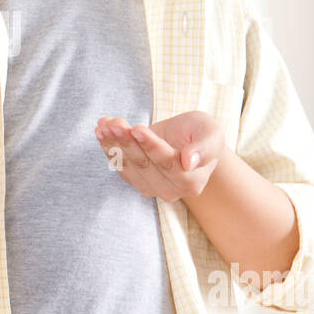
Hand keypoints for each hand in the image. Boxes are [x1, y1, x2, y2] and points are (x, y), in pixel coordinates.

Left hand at [94, 111, 224, 202]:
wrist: (189, 140)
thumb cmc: (202, 135)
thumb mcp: (212, 134)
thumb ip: (206, 148)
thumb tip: (189, 162)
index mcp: (191, 181)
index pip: (167, 164)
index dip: (151, 146)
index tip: (137, 129)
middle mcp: (170, 190)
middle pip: (144, 165)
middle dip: (127, 142)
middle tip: (115, 123)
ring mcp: (151, 187)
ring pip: (128, 166)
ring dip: (114, 143)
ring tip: (105, 124)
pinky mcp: (135, 180)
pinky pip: (119, 164)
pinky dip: (108, 146)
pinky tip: (101, 129)